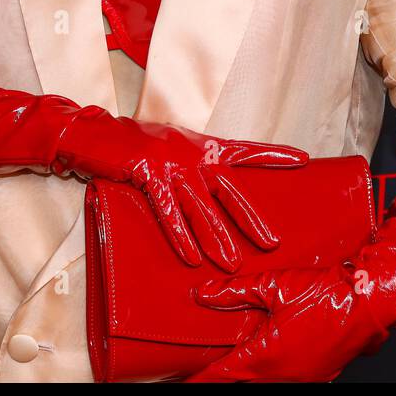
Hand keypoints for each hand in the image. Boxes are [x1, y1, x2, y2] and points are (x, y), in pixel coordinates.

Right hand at [57, 114, 309, 270]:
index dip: (270, 155)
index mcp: (200, 146)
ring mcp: (170, 164)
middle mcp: (191, 154)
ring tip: (232, 263)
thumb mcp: (172, 148)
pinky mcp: (147, 174)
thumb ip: (195, 166)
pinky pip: (167, 211)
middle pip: (228, 190)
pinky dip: (180, 235)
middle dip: (250, 219)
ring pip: (200, 207)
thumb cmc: (134, 144)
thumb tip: (213, 189)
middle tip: (272, 243)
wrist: (95, 132)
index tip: (300, 159)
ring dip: (216, 238)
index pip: (242, 150)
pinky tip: (191, 257)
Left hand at [183, 262, 390, 381]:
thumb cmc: (326, 294)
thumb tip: (204, 294)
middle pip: (241, 383)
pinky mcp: (317, 376)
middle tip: (203, 378)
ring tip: (230, 371)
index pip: (224, 375)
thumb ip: (236, 291)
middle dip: (222, 380)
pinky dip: (268, 376)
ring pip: (263, 384)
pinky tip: (264, 366)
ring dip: (246, 378)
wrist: (369, 301)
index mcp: (267, 357)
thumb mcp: (275, 286)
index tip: (186, 382)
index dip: (203, 380)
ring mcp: (302, 379)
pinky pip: (284, 381)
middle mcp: (283, 376)